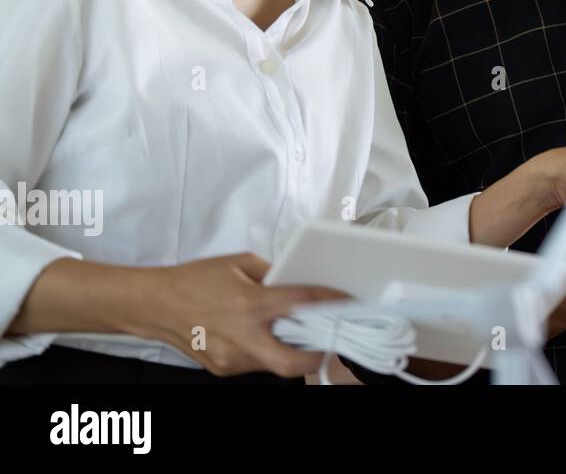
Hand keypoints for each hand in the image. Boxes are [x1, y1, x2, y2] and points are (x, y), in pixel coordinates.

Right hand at [141, 253, 349, 377]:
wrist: (152, 305)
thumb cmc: (194, 280)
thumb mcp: (238, 263)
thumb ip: (272, 273)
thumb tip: (296, 280)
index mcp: (248, 304)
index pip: (301, 303)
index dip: (330, 300)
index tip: (347, 299)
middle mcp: (241, 336)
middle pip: (291, 362)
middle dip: (316, 355)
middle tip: (327, 339)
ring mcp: (229, 358)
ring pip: (273, 364)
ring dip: (289, 350)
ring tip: (295, 332)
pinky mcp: (221, 368)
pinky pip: (254, 364)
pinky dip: (266, 351)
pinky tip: (264, 336)